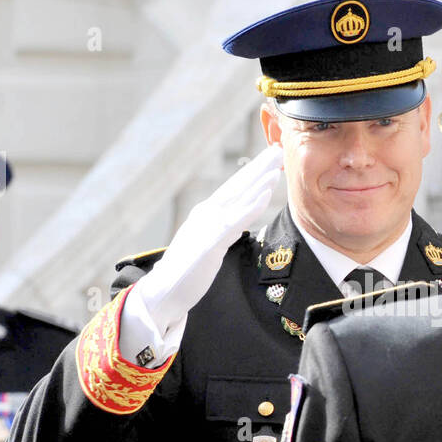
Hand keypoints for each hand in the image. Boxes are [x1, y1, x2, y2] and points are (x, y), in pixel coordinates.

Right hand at [133, 144, 281, 335]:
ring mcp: (208, 225)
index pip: (233, 189)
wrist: (163, 291)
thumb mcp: (205, 243)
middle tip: (278, 149)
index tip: (269, 160)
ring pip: (239, 197)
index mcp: (205, 213)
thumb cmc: (185, 271)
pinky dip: (252, 204)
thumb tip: (234, 224)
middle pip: (237, 185)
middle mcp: (206, 213)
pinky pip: (237, 220)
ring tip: (277, 163)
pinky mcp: (211, 241)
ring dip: (260, 179)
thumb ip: (220, 231)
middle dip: (259, 167)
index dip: (252, 173)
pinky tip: (266, 193)